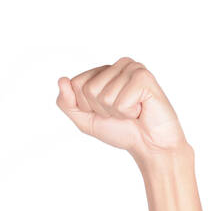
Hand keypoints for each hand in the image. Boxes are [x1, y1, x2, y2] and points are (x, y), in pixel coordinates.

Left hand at [56, 58, 187, 163]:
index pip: (76, 84)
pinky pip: (120, 101)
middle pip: (89, 89)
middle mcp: (118, 65)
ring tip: (132, 111)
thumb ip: (68, 103)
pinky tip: (140, 109)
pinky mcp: (144, 77)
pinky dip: (128, 112)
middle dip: (102, 109)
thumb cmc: (121, 130)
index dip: (87, 106)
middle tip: (121, 113)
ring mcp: (133, 68)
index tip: (105, 112)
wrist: (149, 145)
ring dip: (116, 112)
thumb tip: (61, 80)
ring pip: (104, 95)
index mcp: (103, 71)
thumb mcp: (85, 120)